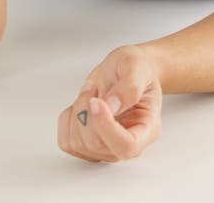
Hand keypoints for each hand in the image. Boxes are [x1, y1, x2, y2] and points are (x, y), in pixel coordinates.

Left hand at [58, 45, 161, 162]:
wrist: (126, 70)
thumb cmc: (135, 68)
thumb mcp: (136, 65)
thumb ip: (129, 86)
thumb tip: (112, 106)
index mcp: (147, 128)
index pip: (127, 146)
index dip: (107, 128)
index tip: (96, 102)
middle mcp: (126, 142)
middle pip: (96, 144)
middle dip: (87, 111)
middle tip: (95, 88)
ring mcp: (106, 147)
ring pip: (78, 143)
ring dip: (77, 112)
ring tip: (92, 93)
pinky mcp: (87, 145)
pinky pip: (66, 141)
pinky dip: (67, 119)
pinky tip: (82, 106)